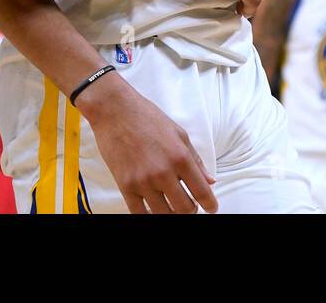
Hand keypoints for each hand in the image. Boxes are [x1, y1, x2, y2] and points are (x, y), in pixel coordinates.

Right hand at [77, 74, 217, 213]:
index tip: (211, 208)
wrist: (114, 110)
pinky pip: (140, 213)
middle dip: (191, 210)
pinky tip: (154, 210)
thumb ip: (195, 159)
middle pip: (185, 209)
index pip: (202, 192)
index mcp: (181, 157)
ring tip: (172, 206)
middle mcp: (164, 172)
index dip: (210, 205)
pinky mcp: (125, 185)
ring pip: (164, 214)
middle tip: (189, 205)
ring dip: (172, 214)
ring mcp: (143, 181)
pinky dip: (150, 215)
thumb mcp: (179, 133)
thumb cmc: (147, 117)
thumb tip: (210, 180)